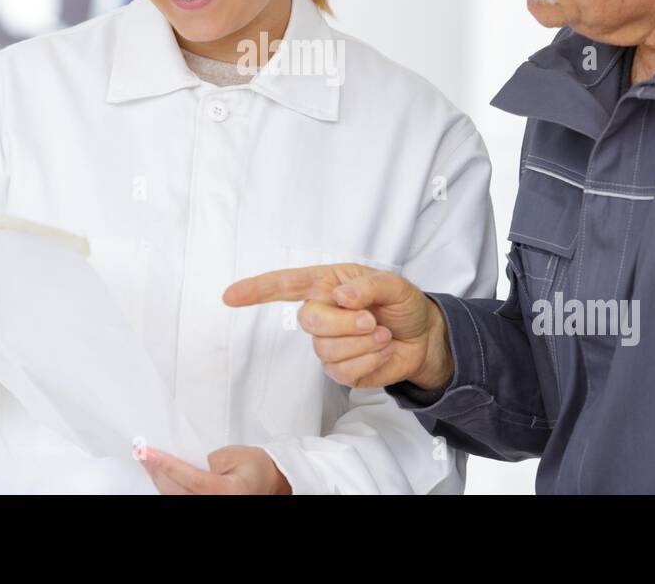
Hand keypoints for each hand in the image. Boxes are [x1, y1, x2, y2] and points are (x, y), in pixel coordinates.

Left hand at [137, 445, 291, 494]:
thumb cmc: (254, 468)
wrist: (267, 483)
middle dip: (156, 471)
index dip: (168, 466)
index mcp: (230, 493)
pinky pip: (178, 500)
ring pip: (174, 499)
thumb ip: (204, 460)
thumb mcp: (231, 456)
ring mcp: (210, 510)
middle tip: (141, 452)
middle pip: (177, 493)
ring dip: (158, 479)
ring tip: (146, 460)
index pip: (193, 480)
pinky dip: (166, 488)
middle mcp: (219, 506)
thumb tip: (177, 461)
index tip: (149, 452)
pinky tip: (158, 475)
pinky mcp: (202, 508)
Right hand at [223, 263, 452, 390]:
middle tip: (372, 320)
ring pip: (327, 349)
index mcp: (327, 284)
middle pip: (309, 321)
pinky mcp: (340, 369)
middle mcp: (321, 312)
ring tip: (382, 334)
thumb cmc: (404, 305)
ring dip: (363, 343)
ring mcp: (327, 343)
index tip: (230, 296)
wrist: (423, 338)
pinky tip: (381, 350)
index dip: (256, 290)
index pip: (284, 285)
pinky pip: (344, 371)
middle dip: (344, 323)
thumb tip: (340, 296)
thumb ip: (368, 286)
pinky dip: (369, 361)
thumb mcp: (394, 285)